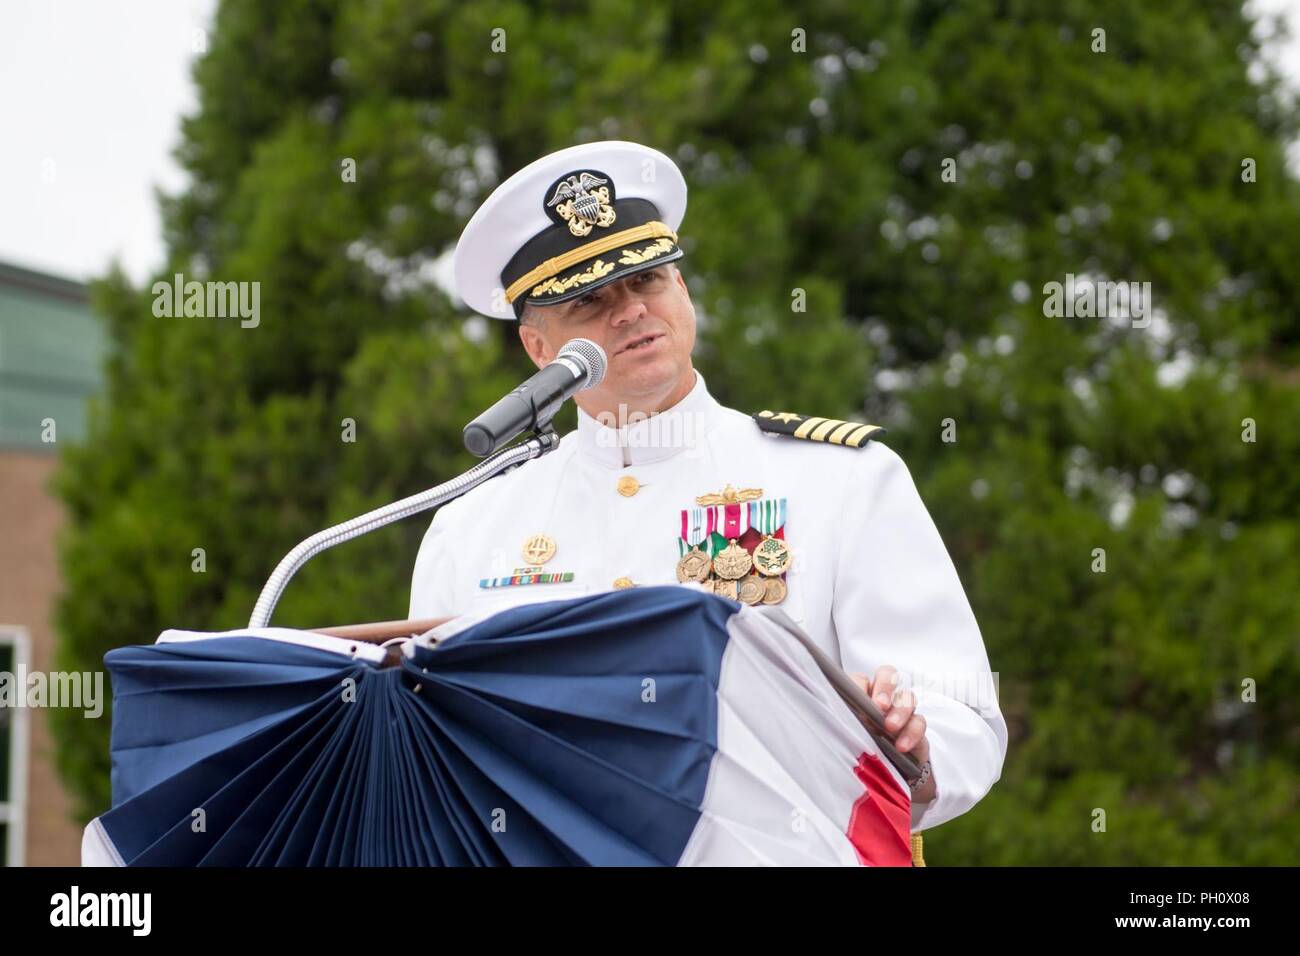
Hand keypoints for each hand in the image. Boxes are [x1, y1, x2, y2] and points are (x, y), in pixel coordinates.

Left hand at [850, 665, 935, 802]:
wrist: (887, 768)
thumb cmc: (860, 743)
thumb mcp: (849, 731)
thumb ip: (845, 720)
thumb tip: (833, 718)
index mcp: (863, 692)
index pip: (861, 678)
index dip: (859, 685)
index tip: (855, 698)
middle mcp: (884, 695)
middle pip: (888, 675)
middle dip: (885, 687)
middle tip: (879, 706)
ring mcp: (902, 709)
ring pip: (907, 697)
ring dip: (899, 711)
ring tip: (889, 727)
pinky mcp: (916, 726)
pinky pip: (919, 722)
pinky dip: (911, 733)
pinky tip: (901, 746)